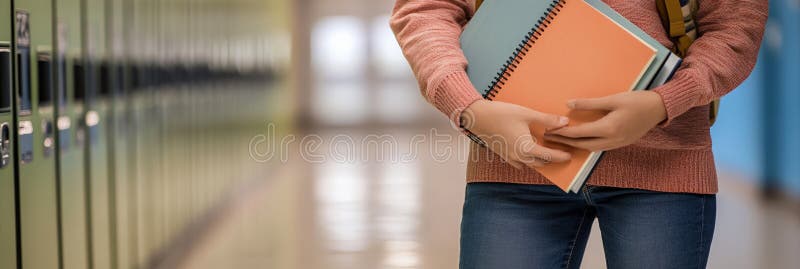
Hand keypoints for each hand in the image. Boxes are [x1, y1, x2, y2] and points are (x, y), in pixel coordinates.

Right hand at [461, 100, 571, 169]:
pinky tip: (529, 149)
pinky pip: (520, 162)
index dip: (561, 156)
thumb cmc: (501, 114)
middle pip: (541, 163)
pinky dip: (528, 158)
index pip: (550, 156)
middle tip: (561, 151)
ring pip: (530, 163)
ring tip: (547, 150)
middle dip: (552, 159)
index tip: (570, 155)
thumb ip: (547, 120)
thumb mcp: (527, 114)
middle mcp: (518, 157)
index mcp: (526, 149)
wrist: (477, 117)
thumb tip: (564, 122)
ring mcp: (510, 157)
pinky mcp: (504, 155)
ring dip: (540, 159)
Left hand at [543, 91, 666, 151]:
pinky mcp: (621, 143)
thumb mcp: (613, 99)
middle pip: (582, 144)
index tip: (549, 129)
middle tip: (549, 137)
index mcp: (609, 128)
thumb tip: (568, 104)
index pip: (580, 133)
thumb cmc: (638, 100)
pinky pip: (599, 147)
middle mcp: (612, 140)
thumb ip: (589, 103)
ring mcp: (617, 144)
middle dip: (565, 141)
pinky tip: (580, 140)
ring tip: (561, 139)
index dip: (563, 132)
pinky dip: (586, 145)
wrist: (661, 108)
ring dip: (575, 145)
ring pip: (591, 148)